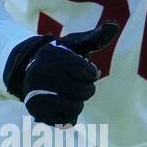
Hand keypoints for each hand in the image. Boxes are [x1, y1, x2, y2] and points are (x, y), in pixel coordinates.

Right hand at [4, 22, 119, 125]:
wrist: (31, 75)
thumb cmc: (61, 59)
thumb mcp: (75, 44)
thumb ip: (96, 37)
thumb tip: (114, 25)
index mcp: (51, 55)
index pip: (88, 72)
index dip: (91, 74)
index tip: (84, 71)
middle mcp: (40, 74)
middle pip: (84, 91)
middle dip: (87, 89)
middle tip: (79, 84)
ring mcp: (37, 95)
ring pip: (76, 107)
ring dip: (79, 102)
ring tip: (70, 94)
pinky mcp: (38, 114)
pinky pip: (68, 121)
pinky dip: (70, 115)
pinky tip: (62, 105)